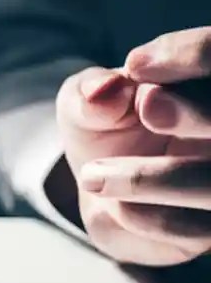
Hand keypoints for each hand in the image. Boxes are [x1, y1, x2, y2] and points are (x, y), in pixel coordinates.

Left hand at [55, 27, 210, 265]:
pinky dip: (142, 215)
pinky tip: (114, 206)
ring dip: (148, 179)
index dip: (193, 55)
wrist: (99, 184)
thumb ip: (90, 93)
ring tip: (91, 176)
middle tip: (144, 108)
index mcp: (209, 86)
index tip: (138, 65)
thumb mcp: (84, 102)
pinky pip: (192, 228)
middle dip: (194, 112)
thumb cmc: (105, 125)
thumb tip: (104, 91)